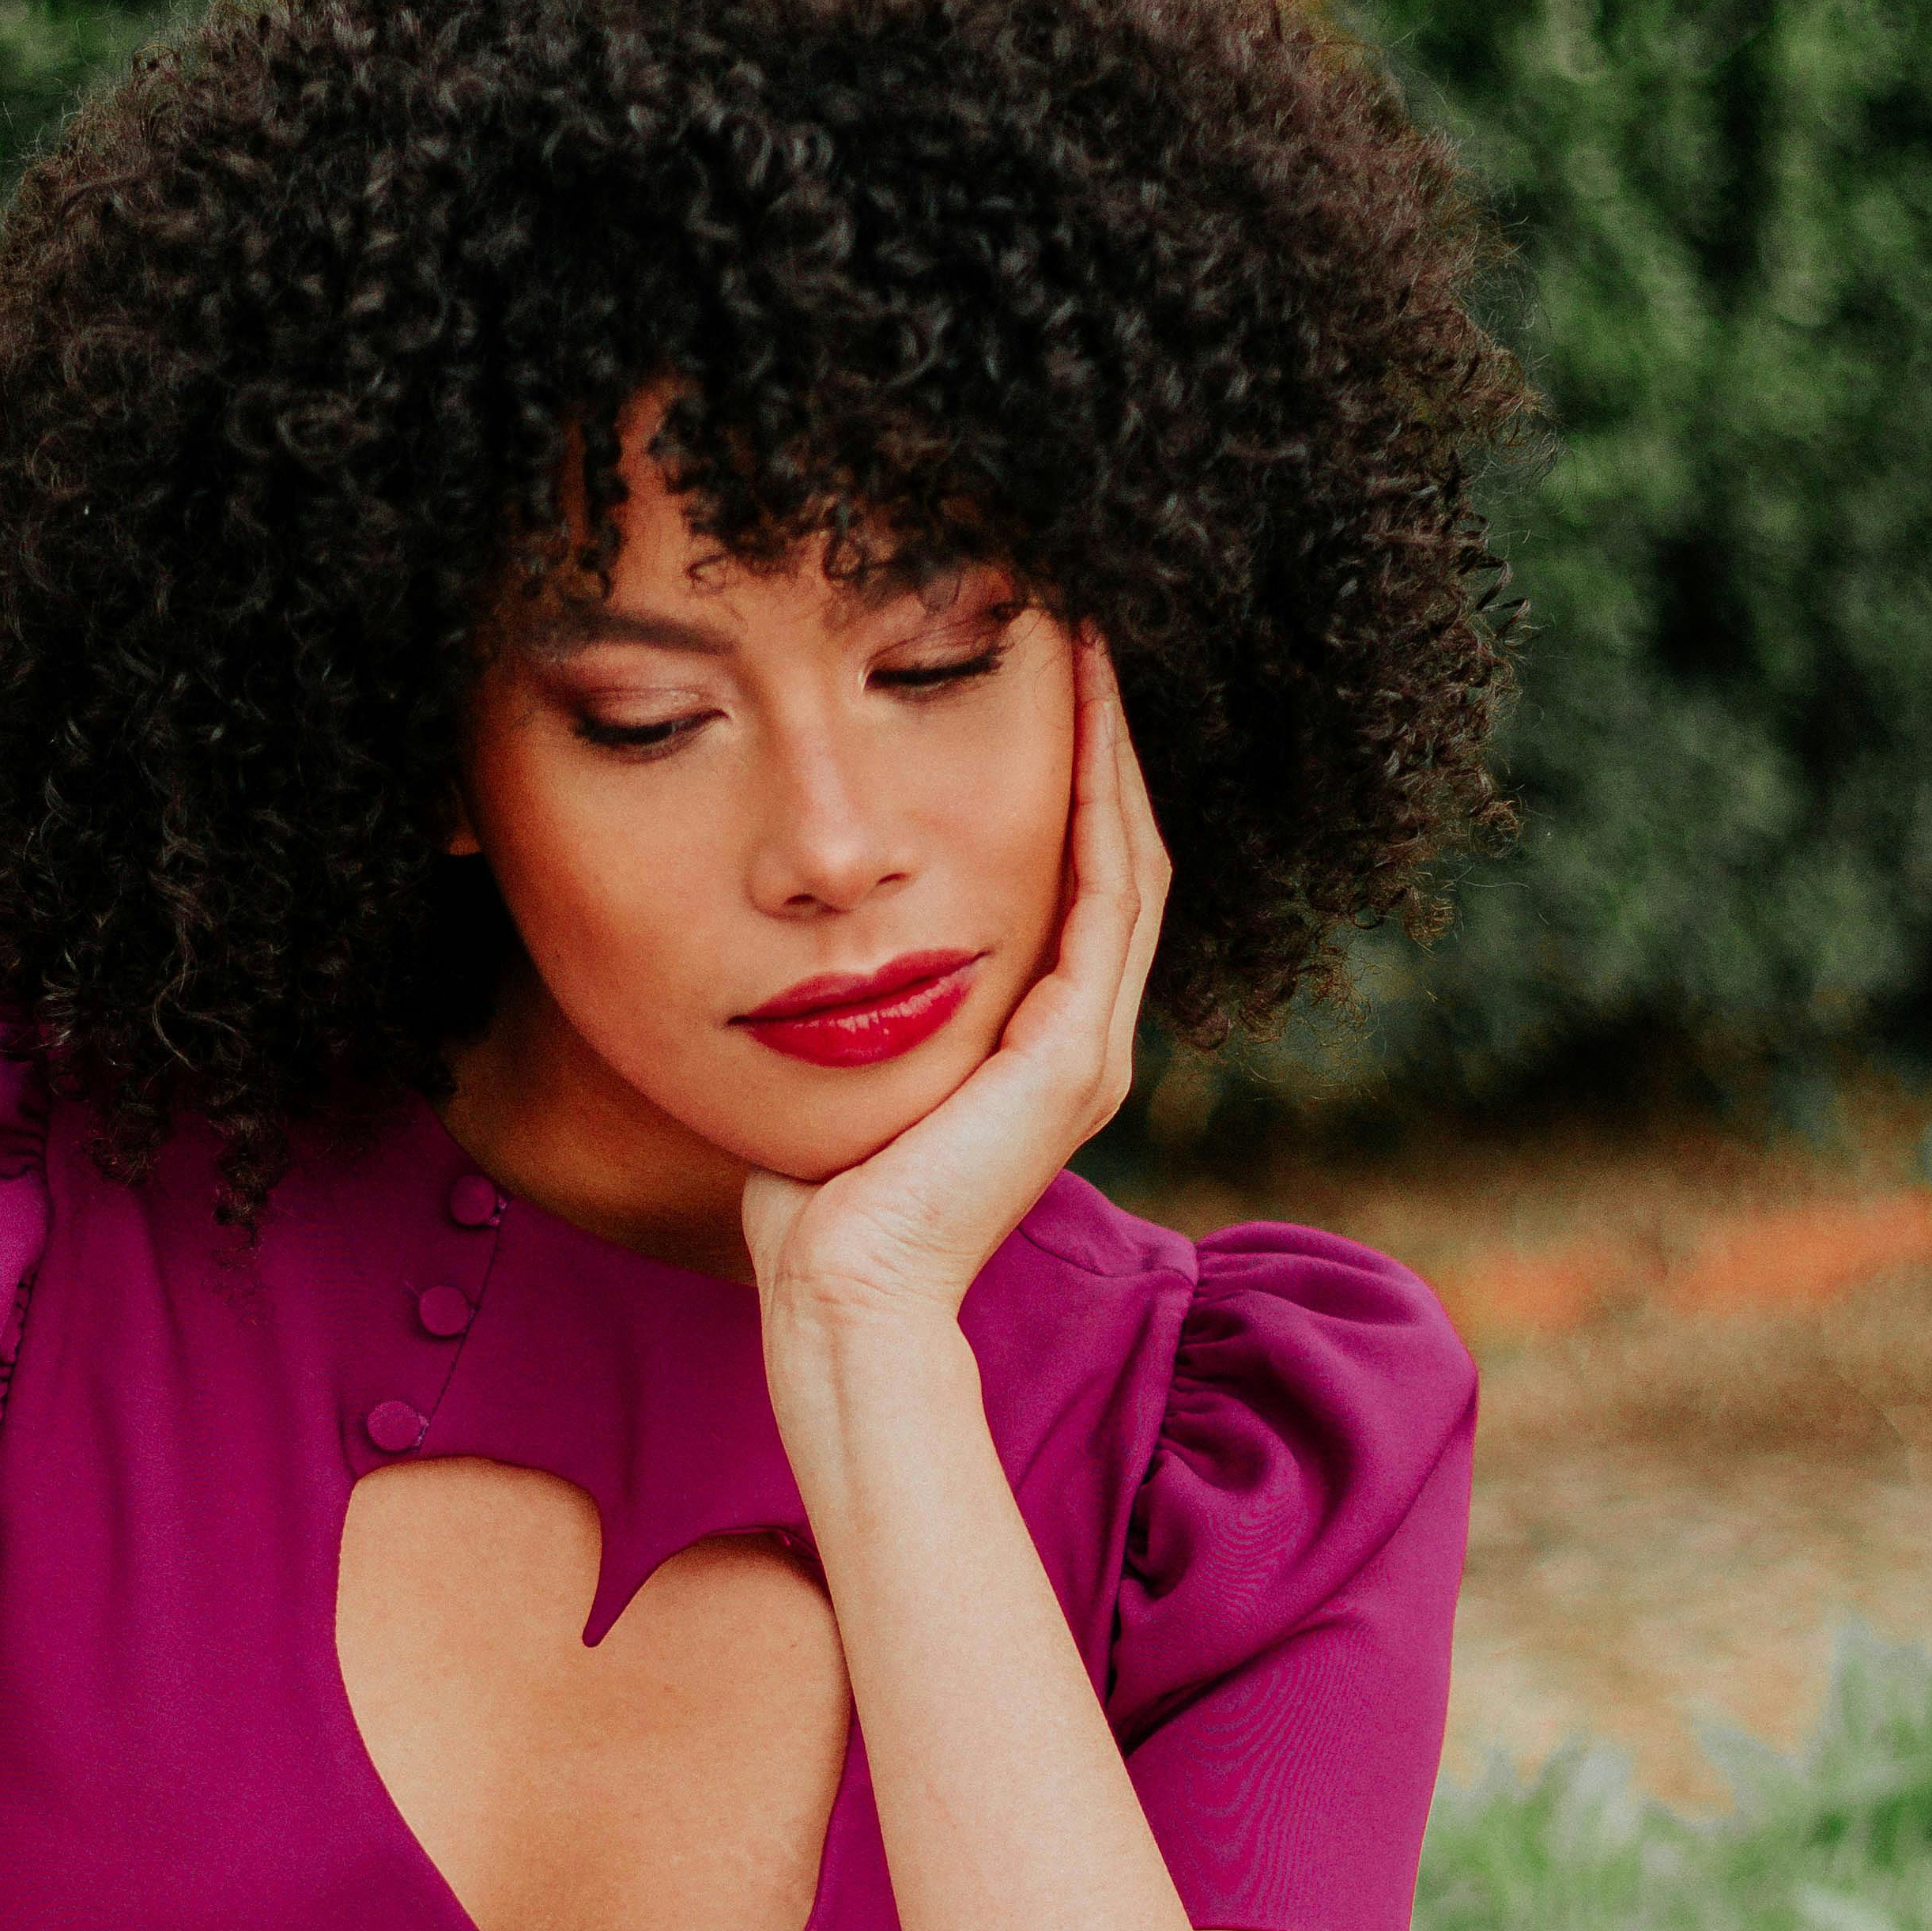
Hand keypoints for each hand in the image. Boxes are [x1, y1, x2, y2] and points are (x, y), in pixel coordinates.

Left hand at [742, 639, 1170, 1338]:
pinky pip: (1105, 899)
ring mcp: (1088, 1051)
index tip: (1043, 683)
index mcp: (1037, 1044)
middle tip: (1083, 638)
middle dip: (1104, 745)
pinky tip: (1082, 729)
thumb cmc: (814, 1199)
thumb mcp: (844, 1066)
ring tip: (1092, 654)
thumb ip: (852, 998)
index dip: (1072, 781)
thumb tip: (803, 933)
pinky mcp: (1072, 1059)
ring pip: (1128, 861)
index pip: (1078, 883)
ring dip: (1112, 753)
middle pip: (1120, 855)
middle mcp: (1082, 1041)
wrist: (837, 1292)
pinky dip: (1099, 807)